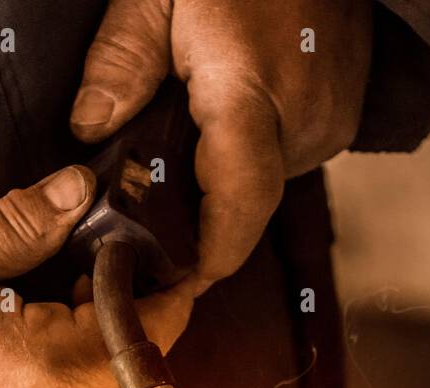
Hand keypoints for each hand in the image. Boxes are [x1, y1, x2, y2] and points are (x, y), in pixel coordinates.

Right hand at [0, 165, 193, 387]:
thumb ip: (25, 221)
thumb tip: (81, 189)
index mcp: (60, 375)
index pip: (155, 329)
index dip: (156, 284)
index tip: (135, 250)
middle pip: (136, 365)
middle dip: (120, 313)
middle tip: (80, 266)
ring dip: (94, 350)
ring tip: (44, 305)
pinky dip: (66, 384)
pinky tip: (24, 349)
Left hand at [71, 0, 373, 292]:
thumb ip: (122, 59)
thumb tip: (87, 129)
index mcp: (250, 95)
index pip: (235, 207)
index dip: (206, 259)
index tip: (174, 287)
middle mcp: (301, 122)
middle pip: (243, 206)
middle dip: (196, 222)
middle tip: (142, 222)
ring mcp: (330, 124)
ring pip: (263, 185)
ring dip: (221, 184)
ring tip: (177, 159)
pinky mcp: (341, 118)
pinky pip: (285, 160)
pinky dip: (248, 158)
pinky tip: (216, 131)